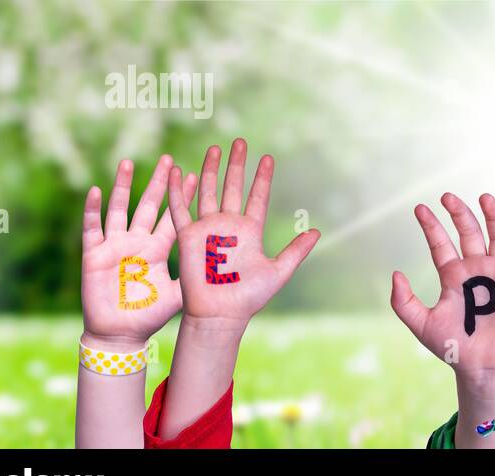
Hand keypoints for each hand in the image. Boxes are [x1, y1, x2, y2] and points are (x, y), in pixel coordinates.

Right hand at [81, 155, 195, 348]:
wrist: (121, 334)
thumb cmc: (150, 315)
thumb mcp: (180, 294)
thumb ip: (197, 278)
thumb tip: (227, 269)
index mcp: (159, 249)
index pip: (174, 216)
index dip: (182, 197)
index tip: (194, 174)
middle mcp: (138, 241)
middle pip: (149, 205)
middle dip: (158, 182)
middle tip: (168, 158)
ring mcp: (115, 245)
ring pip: (120, 208)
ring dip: (123, 186)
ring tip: (128, 162)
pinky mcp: (94, 254)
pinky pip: (92, 227)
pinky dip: (93, 209)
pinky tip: (96, 190)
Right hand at [166, 139, 320, 323]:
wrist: (220, 313)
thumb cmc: (248, 298)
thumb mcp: (278, 271)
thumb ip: (296, 251)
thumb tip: (317, 232)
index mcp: (250, 231)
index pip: (257, 197)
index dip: (263, 178)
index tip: (268, 158)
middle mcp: (229, 225)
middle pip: (233, 187)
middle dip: (237, 165)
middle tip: (241, 142)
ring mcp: (207, 228)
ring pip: (208, 191)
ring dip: (210, 170)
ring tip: (215, 148)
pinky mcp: (187, 236)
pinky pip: (181, 209)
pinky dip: (179, 190)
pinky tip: (177, 171)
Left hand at [392, 193, 494, 380]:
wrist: (486, 365)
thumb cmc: (455, 348)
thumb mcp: (423, 325)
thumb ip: (404, 302)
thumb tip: (396, 274)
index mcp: (453, 277)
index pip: (441, 244)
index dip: (431, 226)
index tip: (419, 208)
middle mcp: (476, 270)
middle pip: (469, 232)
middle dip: (459, 214)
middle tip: (447, 196)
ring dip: (492, 216)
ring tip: (484, 197)